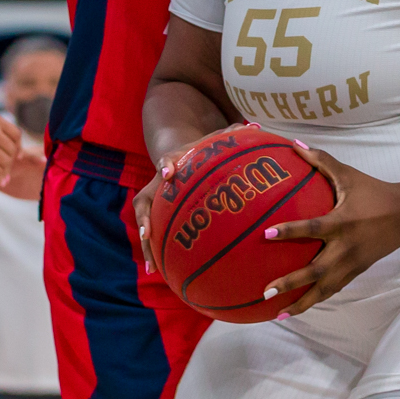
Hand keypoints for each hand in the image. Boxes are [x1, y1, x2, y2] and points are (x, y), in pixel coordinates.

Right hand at [0, 111, 21, 188]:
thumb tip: (8, 139)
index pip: (16, 135)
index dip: (17, 146)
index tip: (15, 155)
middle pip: (12, 150)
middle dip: (11, 160)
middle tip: (5, 168)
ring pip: (6, 162)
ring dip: (5, 170)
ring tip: (2, 175)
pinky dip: (0, 178)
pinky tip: (0, 182)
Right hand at [133, 122, 259, 272]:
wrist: (179, 161)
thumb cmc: (203, 153)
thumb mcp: (215, 141)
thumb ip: (233, 134)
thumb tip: (256, 126)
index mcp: (173, 163)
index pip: (166, 160)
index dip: (166, 165)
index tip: (168, 173)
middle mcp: (158, 185)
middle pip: (143, 202)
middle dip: (144, 218)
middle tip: (147, 234)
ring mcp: (154, 202)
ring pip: (144, 223)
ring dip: (146, 244)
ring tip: (152, 265)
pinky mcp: (156, 217)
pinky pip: (153, 236)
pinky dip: (155, 253)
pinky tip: (159, 272)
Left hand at [257, 145, 399, 315]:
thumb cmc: (374, 192)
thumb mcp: (349, 175)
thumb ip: (321, 161)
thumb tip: (294, 144)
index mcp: (342, 223)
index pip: (311, 228)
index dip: (289, 231)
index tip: (265, 234)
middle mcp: (345, 248)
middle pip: (315, 272)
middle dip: (290, 282)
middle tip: (265, 291)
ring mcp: (352, 264)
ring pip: (324, 289)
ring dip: (302, 302)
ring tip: (279, 314)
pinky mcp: (356, 272)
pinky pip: (333, 290)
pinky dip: (316, 299)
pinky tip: (298, 307)